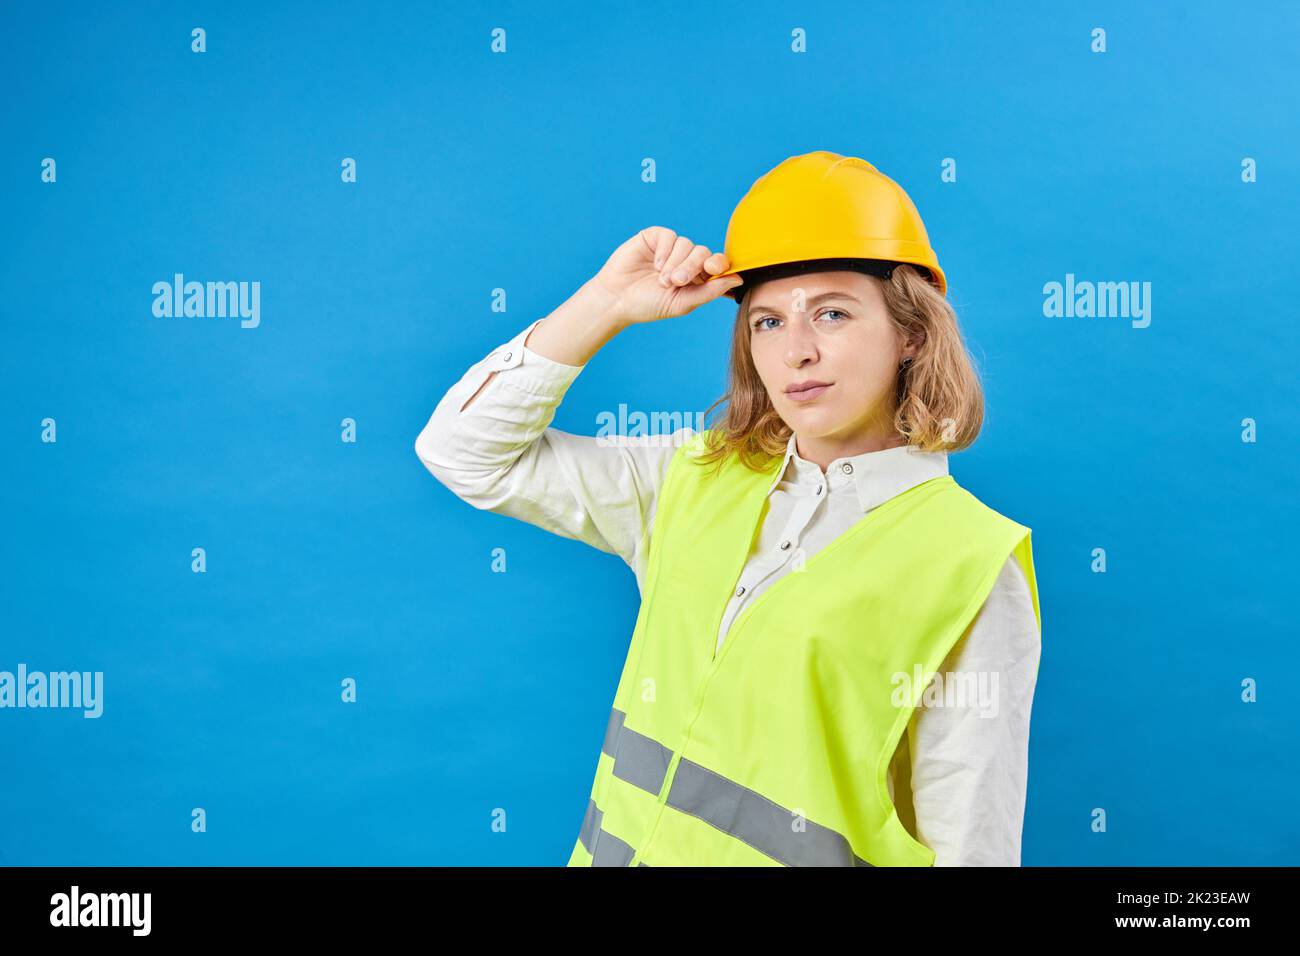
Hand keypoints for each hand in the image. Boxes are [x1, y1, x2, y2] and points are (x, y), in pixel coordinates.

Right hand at [591, 227, 742, 325]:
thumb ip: (710, 290)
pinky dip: (665, 251)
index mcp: (697, 277)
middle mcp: (687, 260)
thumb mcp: (683, 303)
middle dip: (692, 267)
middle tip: (675, 282)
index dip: (719, 265)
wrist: (617, 299)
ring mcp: (672, 248)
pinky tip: (655, 265)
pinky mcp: (656, 237)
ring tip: (661, 279)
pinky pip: (670, 236)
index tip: (713, 270)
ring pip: (688, 244)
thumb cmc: (649, 304)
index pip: (718, 265)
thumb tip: (738, 279)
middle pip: (704, 253)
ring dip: (676, 263)